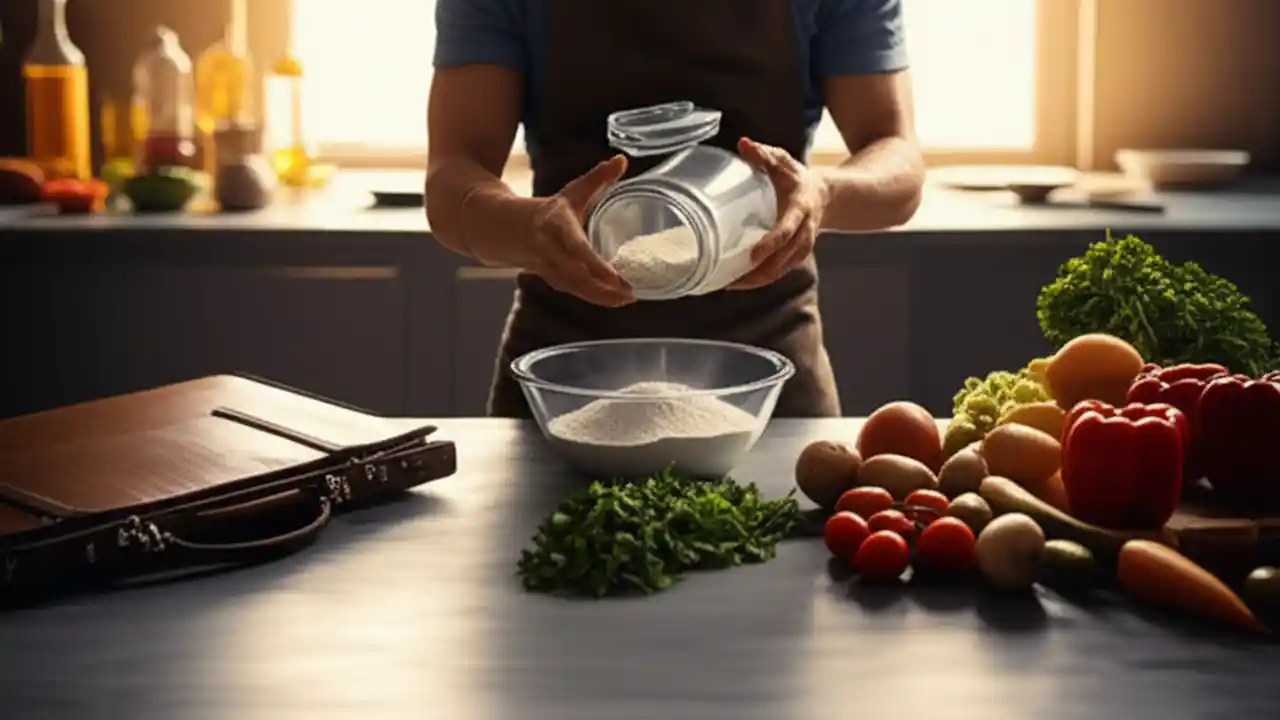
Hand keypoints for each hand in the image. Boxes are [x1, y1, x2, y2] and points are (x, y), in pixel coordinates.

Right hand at [527, 155, 633, 306]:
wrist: (504, 228)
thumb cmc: (549, 210)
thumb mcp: (572, 192)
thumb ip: (598, 178)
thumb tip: (622, 160)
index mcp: (556, 224)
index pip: (576, 248)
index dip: (594, 264)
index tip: (615, 277)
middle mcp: (548, 248)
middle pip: (575, 274)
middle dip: (601, 287)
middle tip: (630, 294)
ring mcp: (546, 265)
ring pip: (573, 286)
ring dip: (599, 297)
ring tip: (625, 300)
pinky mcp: (548, 278)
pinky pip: (570, 290)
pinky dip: (591, 297)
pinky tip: (612, 300)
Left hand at [730, 138, 830, 289]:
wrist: (824, 194)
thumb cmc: (796, 177)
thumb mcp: (783, 161)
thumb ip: (764, 154)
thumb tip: (743, 143)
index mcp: (800, 208)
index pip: (786, 231)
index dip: (771, 245)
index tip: (753, 256)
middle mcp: (804, 231)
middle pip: (783, 258)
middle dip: (759, 271)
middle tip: (732, 279)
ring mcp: (802, 246)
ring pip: (781, 270)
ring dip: (758, 280)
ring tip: (731, 285)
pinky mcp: (796, 255)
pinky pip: (780, 272)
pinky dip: (762, 280)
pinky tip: (741, 284)